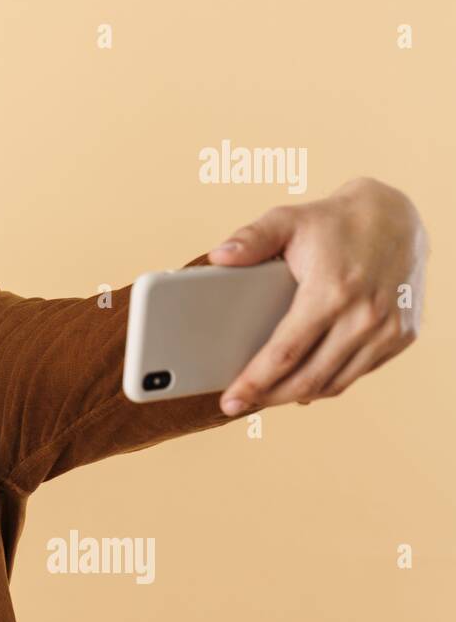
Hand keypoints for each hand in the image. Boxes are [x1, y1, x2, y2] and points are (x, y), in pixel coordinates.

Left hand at [206, 177, 426, 415]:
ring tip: (264, 396)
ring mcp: (388, 329)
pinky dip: (328, 382)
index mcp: (332, 291)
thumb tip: (218, 256)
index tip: (231, 399)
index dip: (254, 382)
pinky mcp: (403, 335)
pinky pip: (358, 373)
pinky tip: (302, 383)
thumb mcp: (287, 220)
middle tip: (237, 405)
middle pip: (309, 379)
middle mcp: (365, 315)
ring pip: (335, 383)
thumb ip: (251, 239)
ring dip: (297, 395)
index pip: (285, 352)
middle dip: (269, 398)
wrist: (397, 216)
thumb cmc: (332, 221)